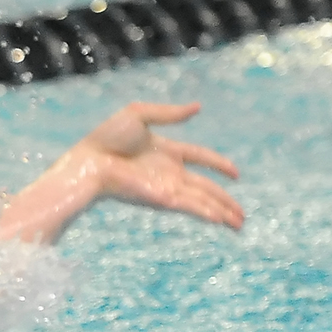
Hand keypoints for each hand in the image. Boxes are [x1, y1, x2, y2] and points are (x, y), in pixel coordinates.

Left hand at [0, 101, 242, 246]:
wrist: (89, 160)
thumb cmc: (105, 137)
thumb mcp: (139, 114)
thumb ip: (170, 113)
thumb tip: (198, 107)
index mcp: (166, 151)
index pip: (200, 158)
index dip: (219, 165)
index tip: (235, 173)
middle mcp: (169, 172)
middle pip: (205, 188)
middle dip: (225, 201)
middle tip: (242, 216)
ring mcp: (166, 187)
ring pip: (202, 201)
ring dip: (222, 213)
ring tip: (239, 225)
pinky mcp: (161, 198)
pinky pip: (190, 206)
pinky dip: (206, 212)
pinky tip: (221, 221)